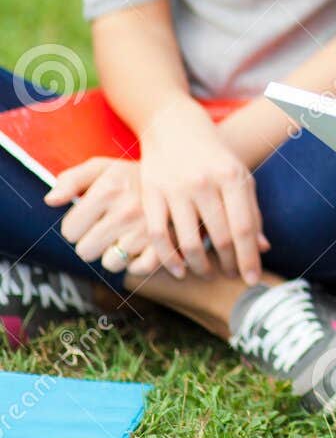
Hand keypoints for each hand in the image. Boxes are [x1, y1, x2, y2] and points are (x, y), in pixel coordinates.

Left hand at [46, 158, 158, 275]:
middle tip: (109, 227)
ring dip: (115, 253)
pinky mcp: (165, 244)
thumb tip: (50, 200)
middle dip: (93, 241)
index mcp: (109, 189)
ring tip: (127, 235)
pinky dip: (137, 263)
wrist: (182, 179)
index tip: (92, 217)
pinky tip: (142, 247)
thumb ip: (71, 179)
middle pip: (85, 251)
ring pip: (110, 263)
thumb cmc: (133, 177)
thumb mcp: (102, 167)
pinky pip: (137, 269)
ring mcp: (147, 229)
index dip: (77, 225)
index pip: (69, 231)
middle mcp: (127, 209)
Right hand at [137, 99, 268, 282]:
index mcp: (232, 177)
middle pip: (218, 237)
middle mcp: (204, 182)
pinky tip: (179, 270)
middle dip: (227, 264)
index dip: (248, 258)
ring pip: (188, 241)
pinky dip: (169, 259)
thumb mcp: (240, 177)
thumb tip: (263, 248)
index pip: (243, 228)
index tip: (251, 279)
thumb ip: (252, 211)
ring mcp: (175, 188)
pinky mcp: (151, 194)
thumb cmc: (215, 157)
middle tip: (231, 277)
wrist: (174, 127)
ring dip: (200, 266)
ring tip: (208, 274)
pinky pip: (159, 235)